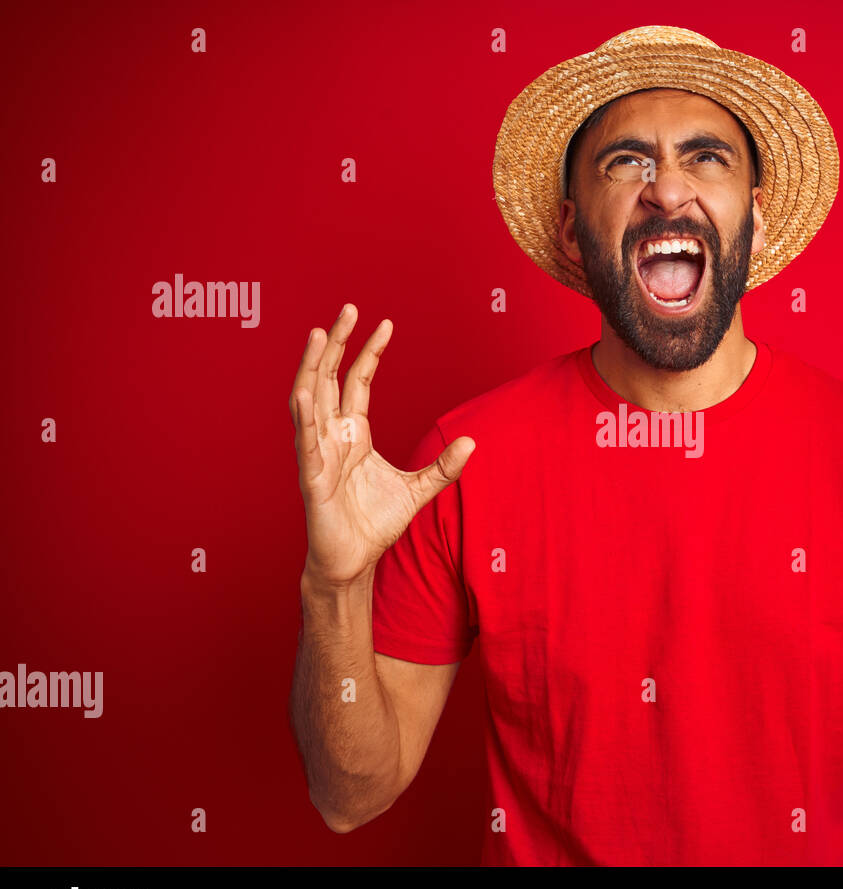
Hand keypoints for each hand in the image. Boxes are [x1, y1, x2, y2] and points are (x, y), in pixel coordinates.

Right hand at [289, 304, 474, 585]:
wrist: (353, 562)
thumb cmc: (374, 525)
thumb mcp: (418, 491)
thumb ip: (443, 467)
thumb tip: (473, 443)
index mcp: (354, 433)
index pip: (359, 381)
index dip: (370, 352)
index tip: (385, 323)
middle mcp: (332, 435)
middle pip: (330, 378)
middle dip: (338, 342)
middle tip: (349, 308)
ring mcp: (318, 453)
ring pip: (310, 399)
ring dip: (312, 365)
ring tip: (320, 333)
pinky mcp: (311, 476)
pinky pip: (305, 440)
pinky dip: (304, 413)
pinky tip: (306, 388)